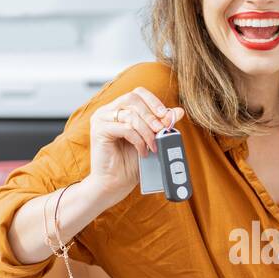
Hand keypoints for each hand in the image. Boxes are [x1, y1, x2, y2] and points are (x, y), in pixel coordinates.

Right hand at [88, 86, 184, 204]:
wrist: (115, 184)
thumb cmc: (130, 163)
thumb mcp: (151, 140)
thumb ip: (161, 124)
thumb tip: (178, 111)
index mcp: (118, 109)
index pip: (137, 93)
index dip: (153, 101)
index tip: (166, 115)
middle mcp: (107, 111)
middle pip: (133, 99)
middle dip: (151, 115)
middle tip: (162, 131)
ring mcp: (101, 119)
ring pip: (130, 115)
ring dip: (147, 131)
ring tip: (153, 146)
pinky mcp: (99, 131)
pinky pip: (125, 128)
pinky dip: (138, 140)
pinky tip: (142, 151)